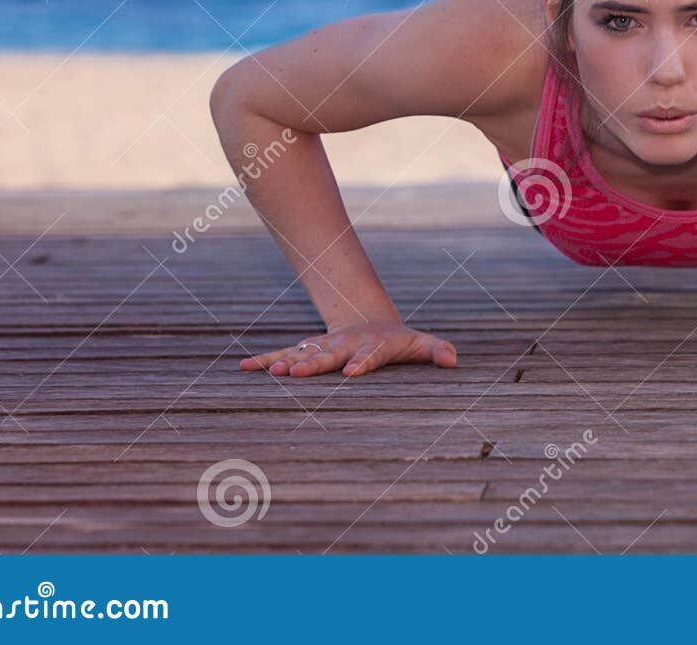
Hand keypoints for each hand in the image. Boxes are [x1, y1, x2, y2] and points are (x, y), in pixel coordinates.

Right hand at [240, 321, 457, 377]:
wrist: (371, 322)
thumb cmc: (399, 342)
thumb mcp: (419, 345)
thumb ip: (436, 350)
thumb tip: (453, 360)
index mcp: (374, 346)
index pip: (369, 356)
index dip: (362, 363)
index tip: (351, 373)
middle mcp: (345, 345)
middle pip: (330, 355)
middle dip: (314, 362)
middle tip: (297, 371)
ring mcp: (324, 347)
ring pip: (304, 353)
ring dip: (287, 361)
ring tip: (271, 370)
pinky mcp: (307, 350)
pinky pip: (283, 354)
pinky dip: (264, 360)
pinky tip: (243, 367)